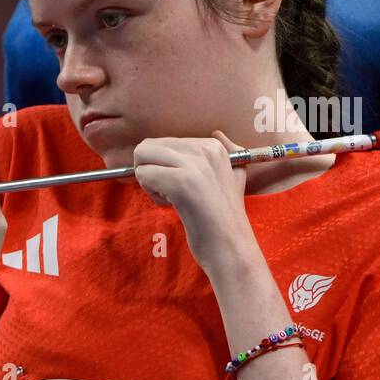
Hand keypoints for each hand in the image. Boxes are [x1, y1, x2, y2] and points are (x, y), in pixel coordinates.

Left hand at [133, 130, 253, 274]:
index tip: (183, 185)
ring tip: (172, 198)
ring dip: (148, 181)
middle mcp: (204, 149)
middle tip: (170, 192)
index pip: (163, 142)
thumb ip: (228, 152)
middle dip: (150, 170)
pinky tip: (171, 204)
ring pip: (142, 158)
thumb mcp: (236, 176)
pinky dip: (150, 192)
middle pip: (148, 147)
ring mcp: (193, 165)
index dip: (164, 166)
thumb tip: (218, 133)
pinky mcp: (182, 183)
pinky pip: (144, 175)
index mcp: (213, 146)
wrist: (230, 245)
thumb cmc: (225, 217)